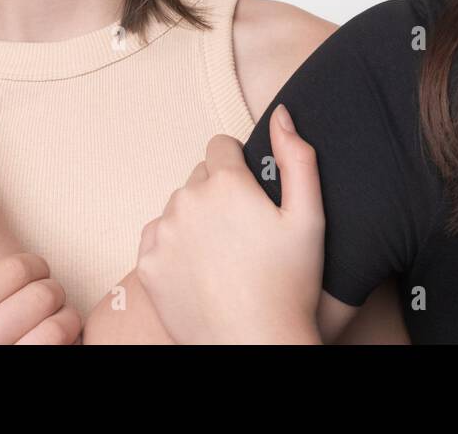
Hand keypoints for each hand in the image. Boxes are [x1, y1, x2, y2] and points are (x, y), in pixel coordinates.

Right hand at [0, 224, 81, 343]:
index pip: (16, 270)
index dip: (34, 265)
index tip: (32, 273)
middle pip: (42, 296)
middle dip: (51, 290)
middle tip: (44, 296)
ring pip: (58, 330)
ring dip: (65, 319)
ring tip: (53, 321)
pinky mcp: (17, 385)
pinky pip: (60, 354)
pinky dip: (65, 344)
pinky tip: (49, 344)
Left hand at [135, 105, 323, 343]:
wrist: (256, 344)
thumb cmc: (289, 284)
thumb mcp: (309, 216)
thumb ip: (297, 156)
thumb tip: (279, 112)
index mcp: (225, 182)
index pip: (220, 146)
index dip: (240, 167)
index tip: (252, 195)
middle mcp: (186, 200)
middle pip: (199, 178)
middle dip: (218, 194)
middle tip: (244, 232)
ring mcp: (163, 234)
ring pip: (178, 208)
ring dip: (196, 220)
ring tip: (224, 255)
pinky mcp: (147, 265)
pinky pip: (157, 238)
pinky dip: (174, 247)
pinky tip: (201, 269)